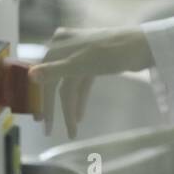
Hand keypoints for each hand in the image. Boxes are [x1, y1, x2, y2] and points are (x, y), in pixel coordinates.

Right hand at [28, 26, 154, 139]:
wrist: (144, 46)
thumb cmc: (112, 51)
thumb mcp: (81, 62)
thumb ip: (55, 70)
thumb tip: (29, 75)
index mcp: (60, 43)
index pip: (45, 75)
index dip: (42, 99)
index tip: (41, 121)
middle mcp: (67, 47)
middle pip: (56, 81)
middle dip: (55, 107)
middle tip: (49, 131)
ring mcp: (81, 55)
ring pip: (70, 85)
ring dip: (70, 106)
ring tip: (71, 130)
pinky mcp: (94, 62)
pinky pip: (82, 83)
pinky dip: (81, 99)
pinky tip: (79, 117)